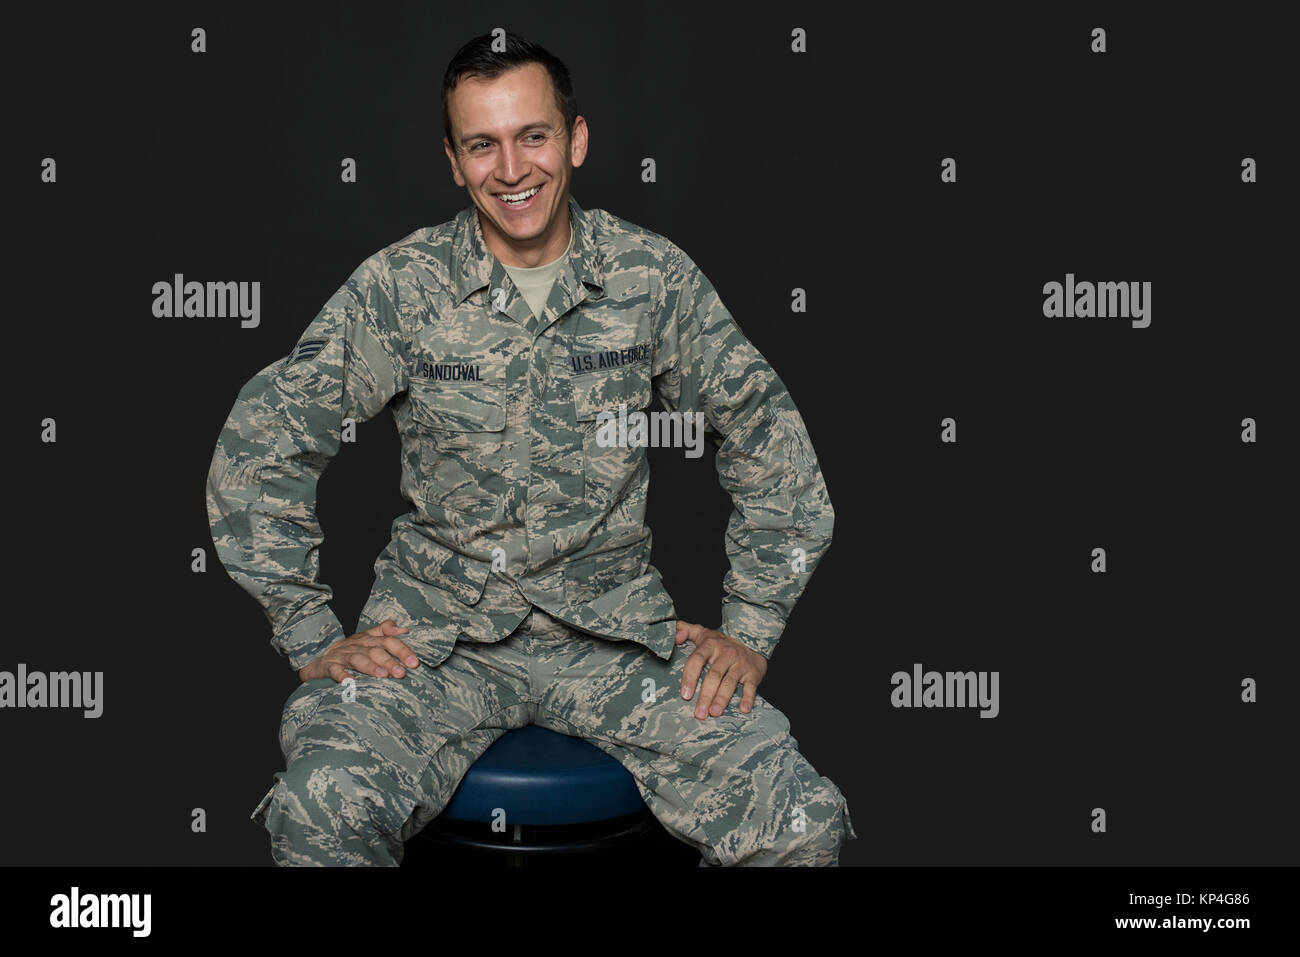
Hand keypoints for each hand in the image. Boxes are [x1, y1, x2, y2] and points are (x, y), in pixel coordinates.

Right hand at [298, 619, 418, 682]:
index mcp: (369, 639)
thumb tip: (405, 629)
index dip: (402, 650)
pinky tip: (349, 682)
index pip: (388, 641)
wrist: (320, 658)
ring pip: (358, 659)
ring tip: (382, 675)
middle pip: (375, 651)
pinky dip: (341, 675)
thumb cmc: (351, 650)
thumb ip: (386, 630)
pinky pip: (335, 670)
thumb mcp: (368, 637)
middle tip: (401, 673)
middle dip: (389, 661)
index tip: (414, 662)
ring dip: (370, 666)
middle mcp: (358, 645)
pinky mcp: (329, 665)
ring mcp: (343, 655)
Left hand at [675, 620, 767, 718]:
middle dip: (705, 696)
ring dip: (722, 699)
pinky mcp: (753, 673)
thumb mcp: (702, 633)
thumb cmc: (721, 643)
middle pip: (713, 676)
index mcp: (710, 645)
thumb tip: (673, 637)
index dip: (690, 677)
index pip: (696, 660)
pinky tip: (743, 709)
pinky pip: (751, 686)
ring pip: (729, 683)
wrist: (752, 640)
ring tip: (714, 713)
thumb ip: (684, 630)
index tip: (685, 695)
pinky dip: (748, 698)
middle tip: (699, 713)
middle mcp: (726, 654)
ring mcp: (740, 664)